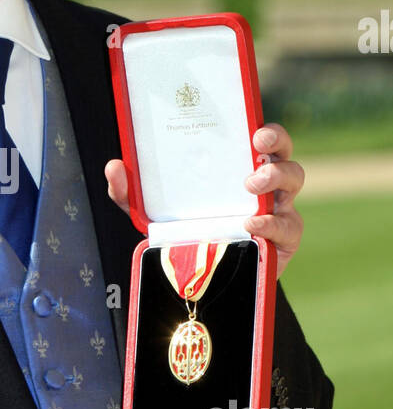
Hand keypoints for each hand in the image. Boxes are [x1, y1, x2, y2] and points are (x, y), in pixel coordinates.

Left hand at [105, 122, 304, 278]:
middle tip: (257, 146)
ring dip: (277, 177)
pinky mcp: (282, 241)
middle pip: (285, 153)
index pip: (261, 139)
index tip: (253, 127)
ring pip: (294, 182)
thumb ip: (131, 192)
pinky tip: (250, 224)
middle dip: (278, 143)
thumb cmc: (185, 233)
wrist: (201, 282)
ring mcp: (278, 211)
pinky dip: (270, 223)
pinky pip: (287, 227)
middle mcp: (264, 186)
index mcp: (239, 168)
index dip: (265, 129)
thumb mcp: (153, 212)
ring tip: (251, 184)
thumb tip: (114, 165)